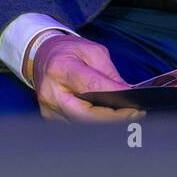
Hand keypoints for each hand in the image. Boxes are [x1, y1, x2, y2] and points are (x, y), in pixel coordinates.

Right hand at [31, 35, 145, 123]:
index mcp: (61, 68)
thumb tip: (126, 93)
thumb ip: (109, 73)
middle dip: (114, 117)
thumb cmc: (68, 52)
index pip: (91, 86)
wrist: (41, 56)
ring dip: (107, 122)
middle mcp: (51, 91)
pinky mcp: (51, 118)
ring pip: (83, 124)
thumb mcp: (92, 51)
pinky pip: (77, 125)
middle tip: (135, 114)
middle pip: (86, 115)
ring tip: (126, 115)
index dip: (115, 95)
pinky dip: (95, 123)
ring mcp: (49, 108)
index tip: (134, 100)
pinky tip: (108, 117)